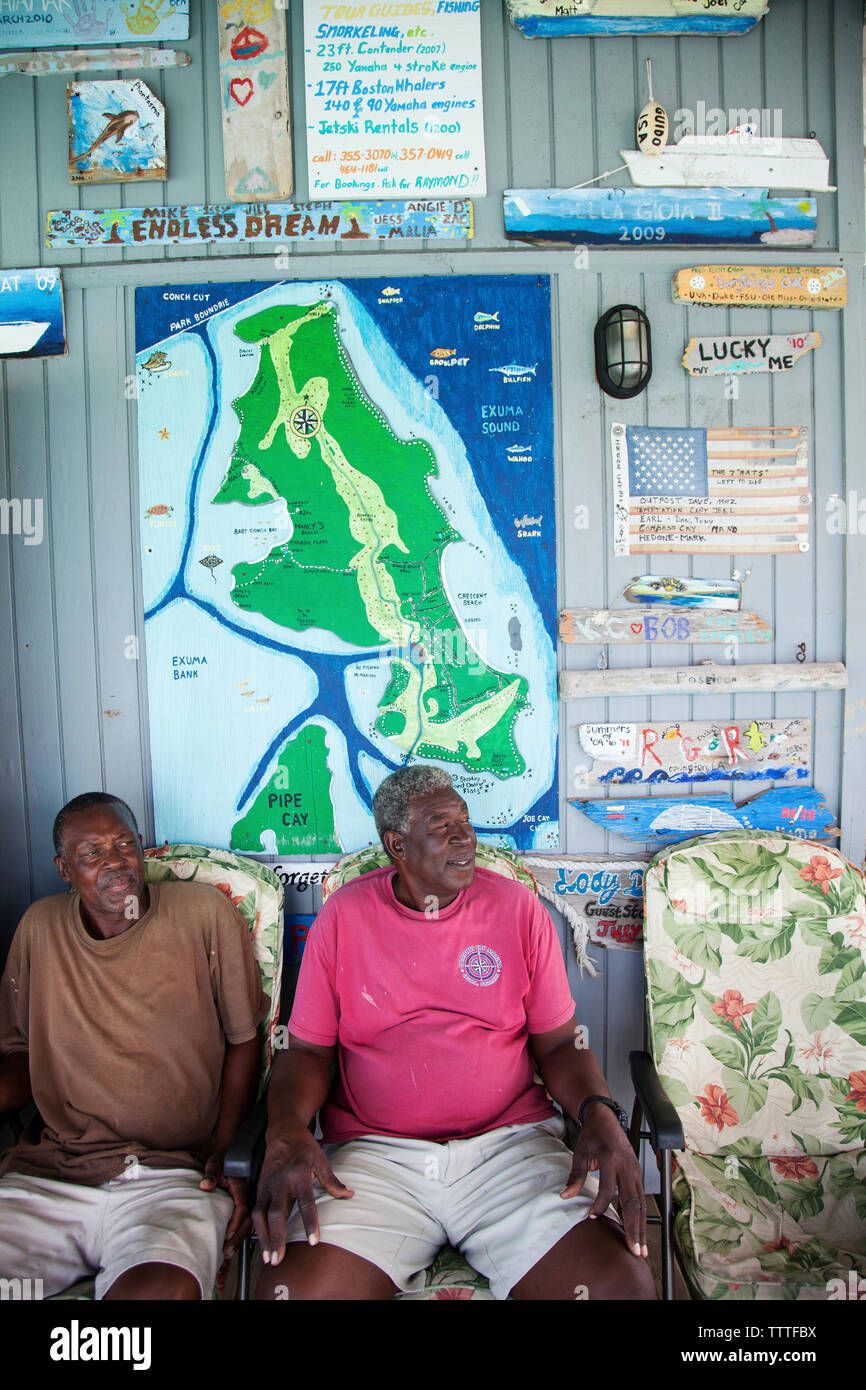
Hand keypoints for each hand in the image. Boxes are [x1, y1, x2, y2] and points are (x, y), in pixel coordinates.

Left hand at [200, 1148, 250, 1295]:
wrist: (233, 1148)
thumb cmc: (224, 1156)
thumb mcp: (215, 1162)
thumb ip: (210, 1173)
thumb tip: (205, 1185)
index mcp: (242, 1185)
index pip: (242, 1208)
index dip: (235, 1224)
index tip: (227, 1236)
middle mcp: (249, 1194)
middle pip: (247, 1221)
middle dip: (237, 1239)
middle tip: (226, 1253)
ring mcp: (249, 1198)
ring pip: (248, 1223)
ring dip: (239, 1239)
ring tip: (228, 1254)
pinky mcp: (247, 1201)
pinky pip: (246, 1220)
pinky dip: (240, 1233)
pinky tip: (232, 1243)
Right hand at [252, 1125, 353, 1267]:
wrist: (282, 1132)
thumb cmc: (303, 1146)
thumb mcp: (321, 1160)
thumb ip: (332, 1181)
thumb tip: (348, 1195)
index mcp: (299, 1173)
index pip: (306, 1202)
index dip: (310, 1222)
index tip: (313, 1241)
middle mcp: (280, 1181)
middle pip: (277, 1213)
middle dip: (277, 1238)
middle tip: (280, 1259)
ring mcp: (266, 1185)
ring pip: (260, 1215)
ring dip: (264, 1238)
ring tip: (269, 1258)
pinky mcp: (259, 1187)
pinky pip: (256, 1211)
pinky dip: (257, 1229)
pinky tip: (263, 1243)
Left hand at [561, 1103, 647, 1259]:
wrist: (605, 1118)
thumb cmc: (592, 1135)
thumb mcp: (580, 1152)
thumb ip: (575, 1175)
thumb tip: (565, 1196)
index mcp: (611, 1159)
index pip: (608, 1188)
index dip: (600, 1204)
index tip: (592, 1217)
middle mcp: (627, 1166)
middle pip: (632, 1201)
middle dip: (634, 1228)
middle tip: (634, 1251)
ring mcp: (635, 1170)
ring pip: (641, 1203)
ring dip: (641, 1228)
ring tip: (641, 1250)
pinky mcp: (637, 1174)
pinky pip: (641, 1198)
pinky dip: (641, 1217)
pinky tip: (640, 1233)